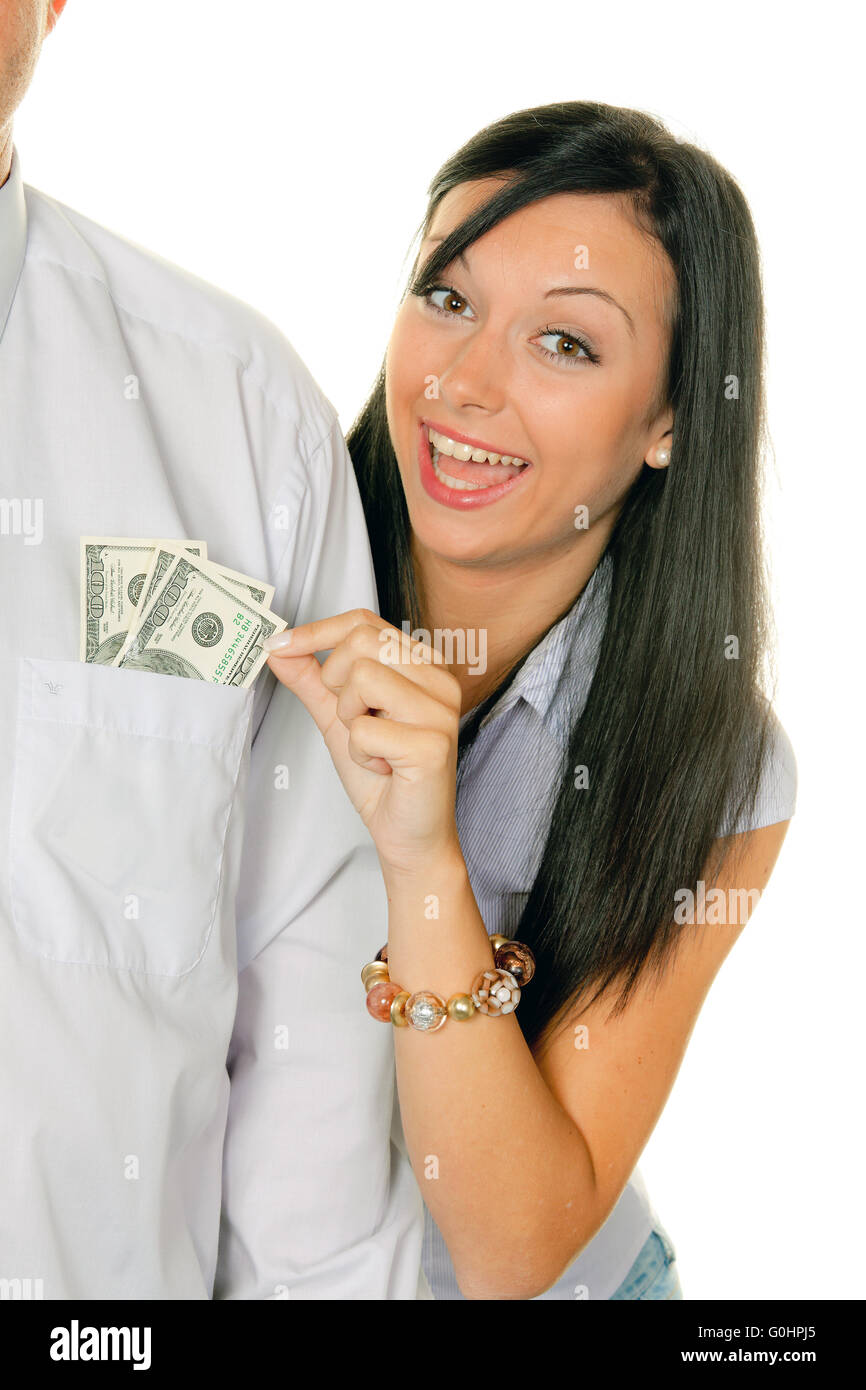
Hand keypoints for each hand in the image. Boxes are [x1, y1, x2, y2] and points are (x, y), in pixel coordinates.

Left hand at [265, 609, 464, 878]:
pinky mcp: (432, 745)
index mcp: (423, 666)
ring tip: (372, 745)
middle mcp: (440, 680)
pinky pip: (364, 729)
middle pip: (362, 642)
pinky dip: (359, 753)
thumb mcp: (339, 718)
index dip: (317, 631)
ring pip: (363, 679)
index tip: (281, 646)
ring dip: (349, 719)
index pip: (365, 623)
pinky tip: (383, 767)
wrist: (408, 834)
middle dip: (337, 683)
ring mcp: (440, 711)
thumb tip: (278, 648)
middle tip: (354, 719)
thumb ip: (312, 680)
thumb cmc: (382, 776)